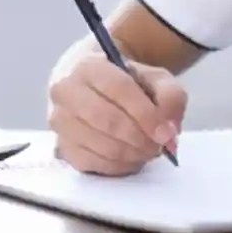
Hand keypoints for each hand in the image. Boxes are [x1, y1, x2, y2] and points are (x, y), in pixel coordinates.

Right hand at [47, 53, 186, 175]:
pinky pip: (94, 163)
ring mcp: (60, 121)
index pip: (118, 88)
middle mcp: (66, 91)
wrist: (96, 88)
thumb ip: (171, 97)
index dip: (145, 114)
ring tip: (147, 150)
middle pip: (106, 120)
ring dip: (132, 154)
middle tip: (159, 146)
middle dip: (139, 138)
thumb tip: (169, 130)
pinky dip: (119, 166)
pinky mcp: (62, 147)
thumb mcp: (155, 79)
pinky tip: (131, 157)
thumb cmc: (127, 83)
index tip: (165, 132)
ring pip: (101, 145)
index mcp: (89, 66)